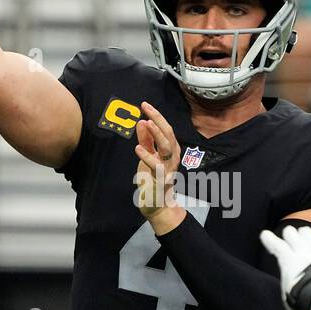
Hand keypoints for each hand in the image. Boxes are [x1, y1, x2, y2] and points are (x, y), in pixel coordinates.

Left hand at [133, 101, 184, 232]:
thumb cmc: (153, 179)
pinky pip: (156, 166)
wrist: (158, 204)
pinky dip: (147, 156)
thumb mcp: (147, 156)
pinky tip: (137, 148)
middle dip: (158, 119)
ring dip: (157, 135)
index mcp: (171, 150)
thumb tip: (141, 122)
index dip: (156, 115)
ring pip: (167, 148)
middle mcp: (172, 158)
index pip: (165, 129)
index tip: (145, 105)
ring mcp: (168, 169)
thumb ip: (146, 141)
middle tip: (146, 108)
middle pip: (169, 134)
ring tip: (147, 123)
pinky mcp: (161, 180)